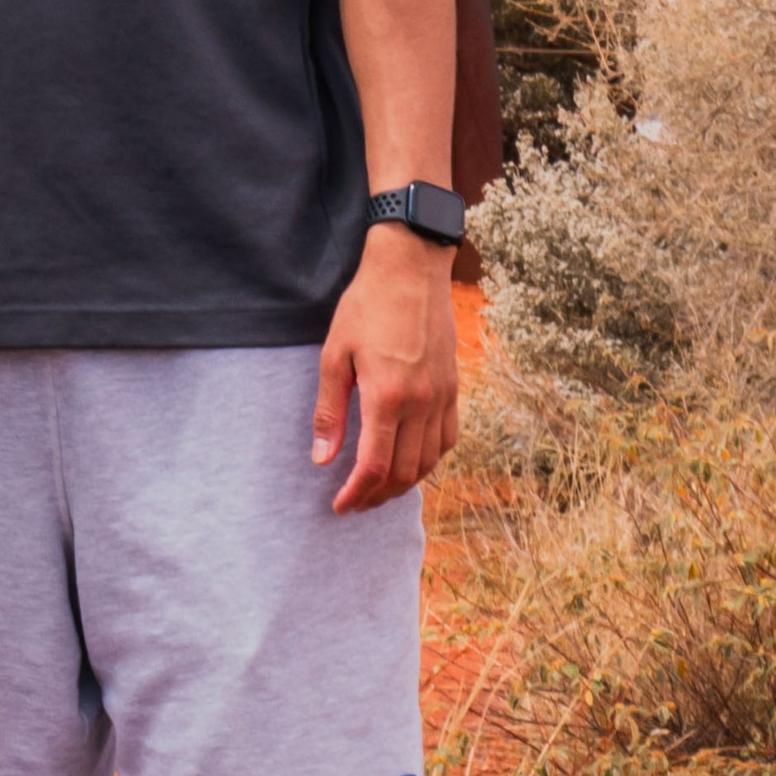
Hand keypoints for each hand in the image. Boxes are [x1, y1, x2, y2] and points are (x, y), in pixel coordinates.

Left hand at [313, 227, 460, 512]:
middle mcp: (421, 404)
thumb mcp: (334, 355)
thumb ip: (330, 411)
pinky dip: (428, 460)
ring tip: (377, 490)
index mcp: (387, 397)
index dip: (356, 493)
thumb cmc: (366, 307)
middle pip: (403, 472)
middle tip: (354, 503)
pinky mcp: (453, 388)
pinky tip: (409, 462)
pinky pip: (447, 439)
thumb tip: (323, 459)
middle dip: (377, 496)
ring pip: (428, 461)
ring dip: (403, 484)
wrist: (410, 270)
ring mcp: (442, 397)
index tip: (339, 506)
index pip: (374, 466)